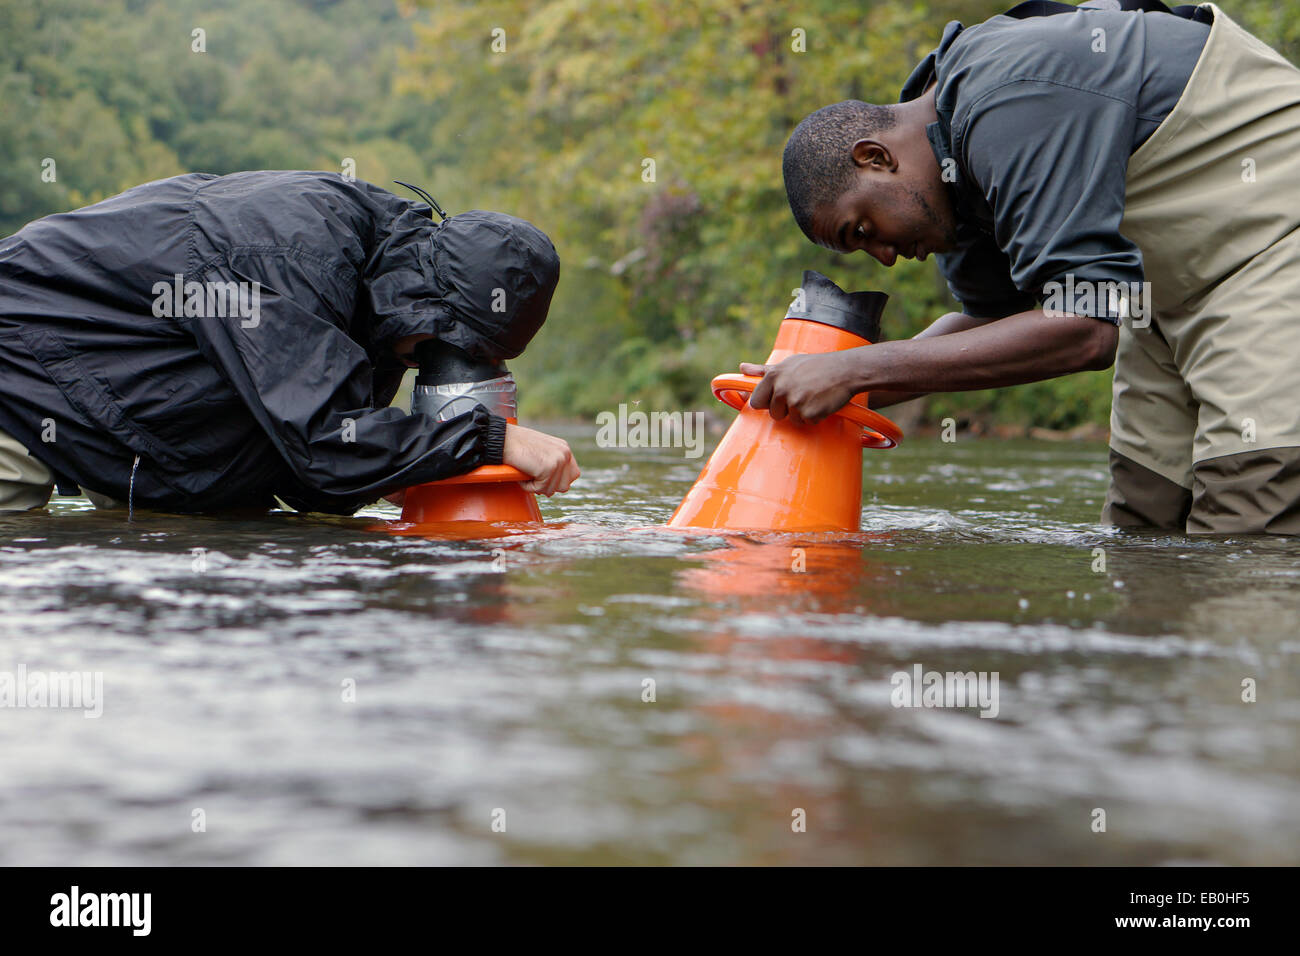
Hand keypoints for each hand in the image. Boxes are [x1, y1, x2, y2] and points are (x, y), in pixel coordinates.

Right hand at [503, 424, 580, 494]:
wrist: (503, 439)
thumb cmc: (516, 445)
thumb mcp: (541, 452)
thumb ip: (552, 462)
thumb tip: (556, 484)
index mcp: (564, 449)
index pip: (573, 475)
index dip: (558, 481)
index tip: (544, 479)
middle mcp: (565, 453)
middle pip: (565, 486)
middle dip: (548, 486)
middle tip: (533, 478)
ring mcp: (558, 460)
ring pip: (552, 490)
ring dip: (536, 486)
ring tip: (525, 473)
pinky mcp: (548, 468)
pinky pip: (540, 489)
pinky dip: (528, 486)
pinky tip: (522, 473)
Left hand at [739, 351, 859, 425]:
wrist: (846, 370)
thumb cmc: (817, 365)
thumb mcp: (790, 363)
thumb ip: (764, 370)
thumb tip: (742, 368)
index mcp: (774, 376)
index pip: (756, 401)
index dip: (767, 403)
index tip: (777, 400)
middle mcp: (781, 389)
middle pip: (774, 414)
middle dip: (786, 410)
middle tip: (802, 396)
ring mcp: (795, 401)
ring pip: (791, 419)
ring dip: (802, 413)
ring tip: (813, 397)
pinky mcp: (808, 412)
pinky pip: (807, 422)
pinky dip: (815, 416)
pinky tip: (821, 402)